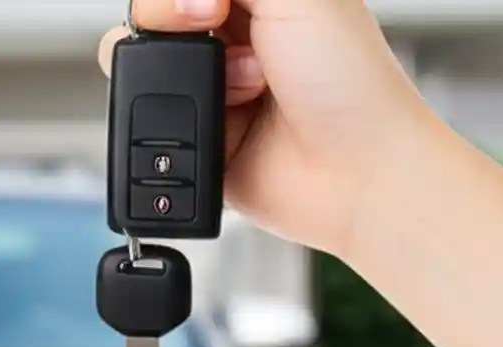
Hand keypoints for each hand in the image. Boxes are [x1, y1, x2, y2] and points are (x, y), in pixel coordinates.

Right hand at [100, 0, 432, 257]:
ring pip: (146, 64)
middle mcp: (237, 37)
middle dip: (176, 24)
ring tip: (242, 87)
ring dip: (183, 75)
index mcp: (265, 0)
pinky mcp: (197, 134)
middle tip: (214, 35)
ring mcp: (215, 87)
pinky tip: (223, 118)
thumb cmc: (353, 85)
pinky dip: (172, 118)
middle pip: (159, 15)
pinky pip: (147, 120)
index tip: (207, 5)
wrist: (356, 173)